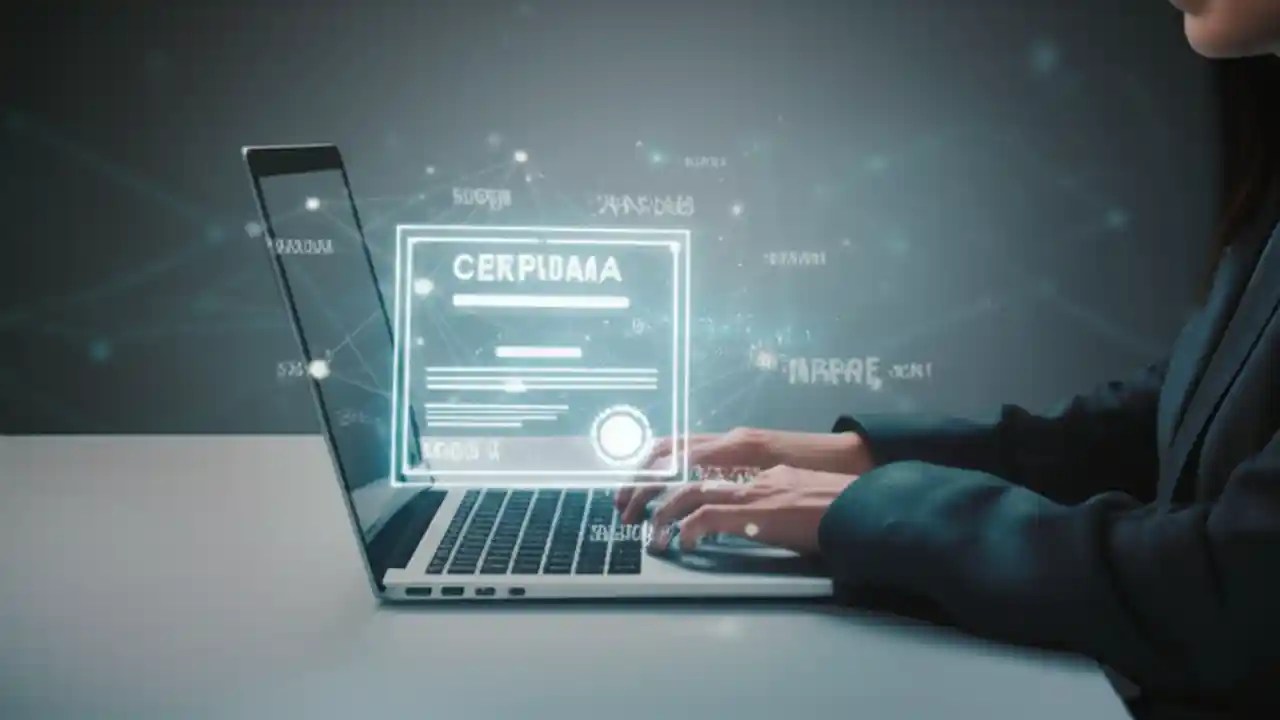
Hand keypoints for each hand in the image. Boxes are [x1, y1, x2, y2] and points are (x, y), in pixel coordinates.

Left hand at [615, 426, 872, 522]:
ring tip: (649, 533)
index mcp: (749, 457)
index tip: (638, 483)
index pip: (690, 450)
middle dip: (646, 487)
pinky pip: (707, 516)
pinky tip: (680, 543)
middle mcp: (744, 465)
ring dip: (661, 512)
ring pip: (687, 491)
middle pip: (679, 466)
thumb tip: (737, 513)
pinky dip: (688, 529)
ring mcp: (748, 487)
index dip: (658, 464)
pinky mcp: (755, 510)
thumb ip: (758, 493)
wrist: (857, 504)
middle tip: (626, 509)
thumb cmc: (829, 502)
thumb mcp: (787, 490)